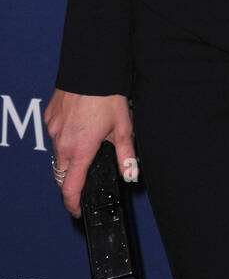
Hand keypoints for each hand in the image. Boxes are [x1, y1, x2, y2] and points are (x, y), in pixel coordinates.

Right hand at [43, 90, 136, 218]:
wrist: (91, 67)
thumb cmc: (108, 96)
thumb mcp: (123, 126)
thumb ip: (126, 154)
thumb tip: (131, 175)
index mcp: (81, 150)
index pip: (70, 189)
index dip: (73, 205)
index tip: (77, 211)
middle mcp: (62, 143)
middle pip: (62, 174)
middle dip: (72, 179)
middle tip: (87, 173)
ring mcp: (52, 130)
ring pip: (58, 153)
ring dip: (69, 154)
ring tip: (88, 140)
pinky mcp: (48, 117)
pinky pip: (54, 134)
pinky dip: (64, 135)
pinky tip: (79, 124)